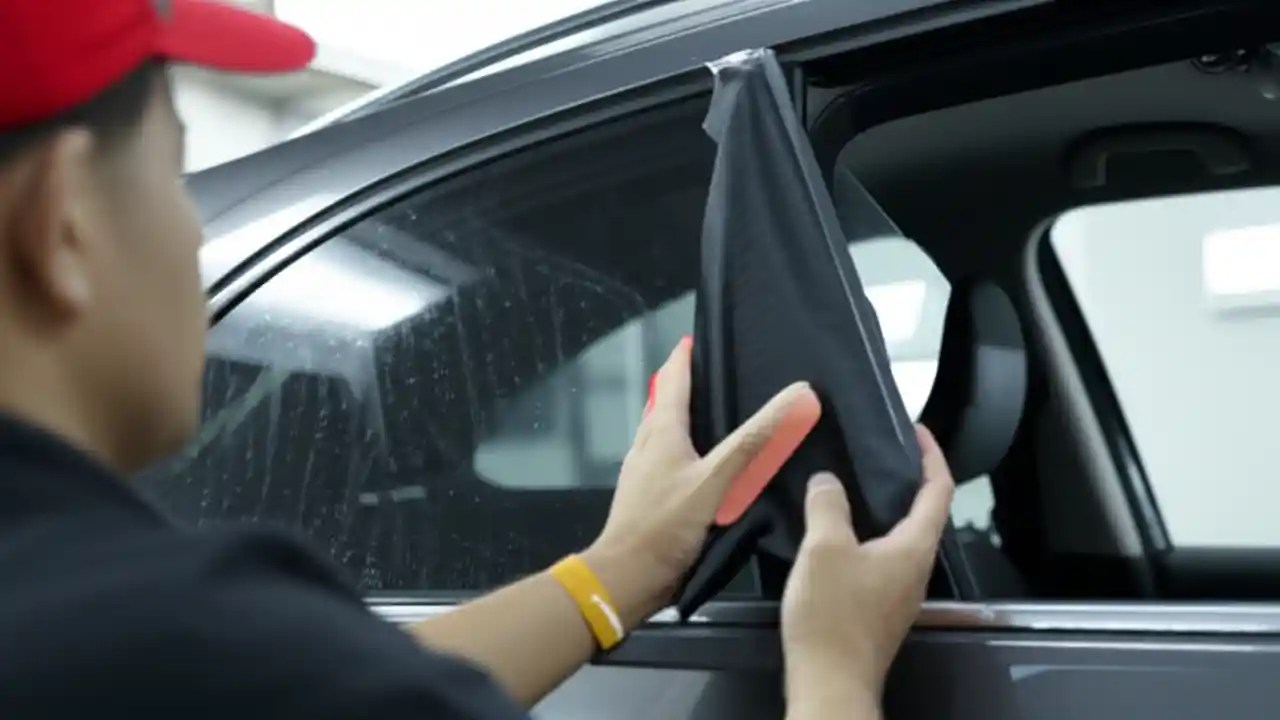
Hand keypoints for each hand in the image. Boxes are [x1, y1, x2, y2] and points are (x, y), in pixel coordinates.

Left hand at [583, 337, 816, 628]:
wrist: (626, 577)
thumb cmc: (666, 524)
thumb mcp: (716, 480)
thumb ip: (755, 440)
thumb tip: (798, 394)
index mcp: (661, 431)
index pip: (672, 380)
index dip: (684, 357)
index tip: (697, 338)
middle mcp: (648, 445)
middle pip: (665, 404)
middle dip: (685, 385)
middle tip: (715, 373)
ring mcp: (644, 472)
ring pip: (664, 433)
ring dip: (684, 418)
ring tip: (713, 413)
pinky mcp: (648, 497)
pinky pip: (668, 459)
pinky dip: (685, 449)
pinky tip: (704, 464)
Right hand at [780, 426, 954, 710]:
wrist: (830, 680)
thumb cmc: (833, 613)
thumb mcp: (824, 548)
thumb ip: (828, 506)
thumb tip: (828, 480)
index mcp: (914, 547)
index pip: (938, 490)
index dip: (932, 455)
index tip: (916, 430)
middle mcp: (916, 568)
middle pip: (922, 514)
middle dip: (906, 479)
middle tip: (878, 452)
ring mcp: (899, 591)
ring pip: (899, 538)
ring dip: (883, 509)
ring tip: (852, 484)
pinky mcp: (879, 608)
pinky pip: (880, 559)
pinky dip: (867, 535)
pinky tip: (836, 532)